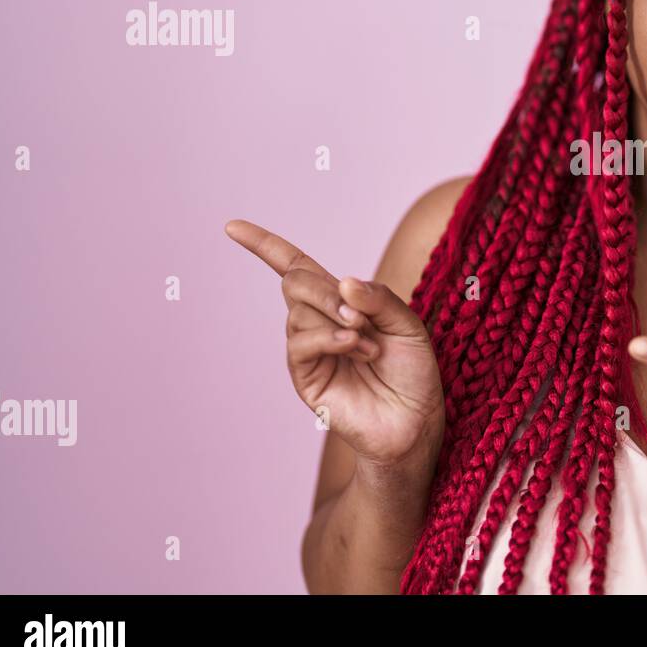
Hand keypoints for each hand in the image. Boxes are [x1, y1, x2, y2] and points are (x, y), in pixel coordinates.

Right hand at [225, 219, 443, 469]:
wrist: (415, 419)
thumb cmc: (413, 371)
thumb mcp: (408, 324)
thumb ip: (379, 298)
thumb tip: (343, 281)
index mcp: (340, 302)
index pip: (294, 266)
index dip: (264, 245)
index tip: (231, 226)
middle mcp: (318, 321)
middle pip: (295, 281)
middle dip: (327, 291)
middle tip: (362, 318)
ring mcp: (309, 350)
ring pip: (298, 310)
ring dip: (340, 320)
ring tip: (369, 344)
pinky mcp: (305, 377)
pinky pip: (301, 343)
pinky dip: (329, 337)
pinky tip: (355, 346)